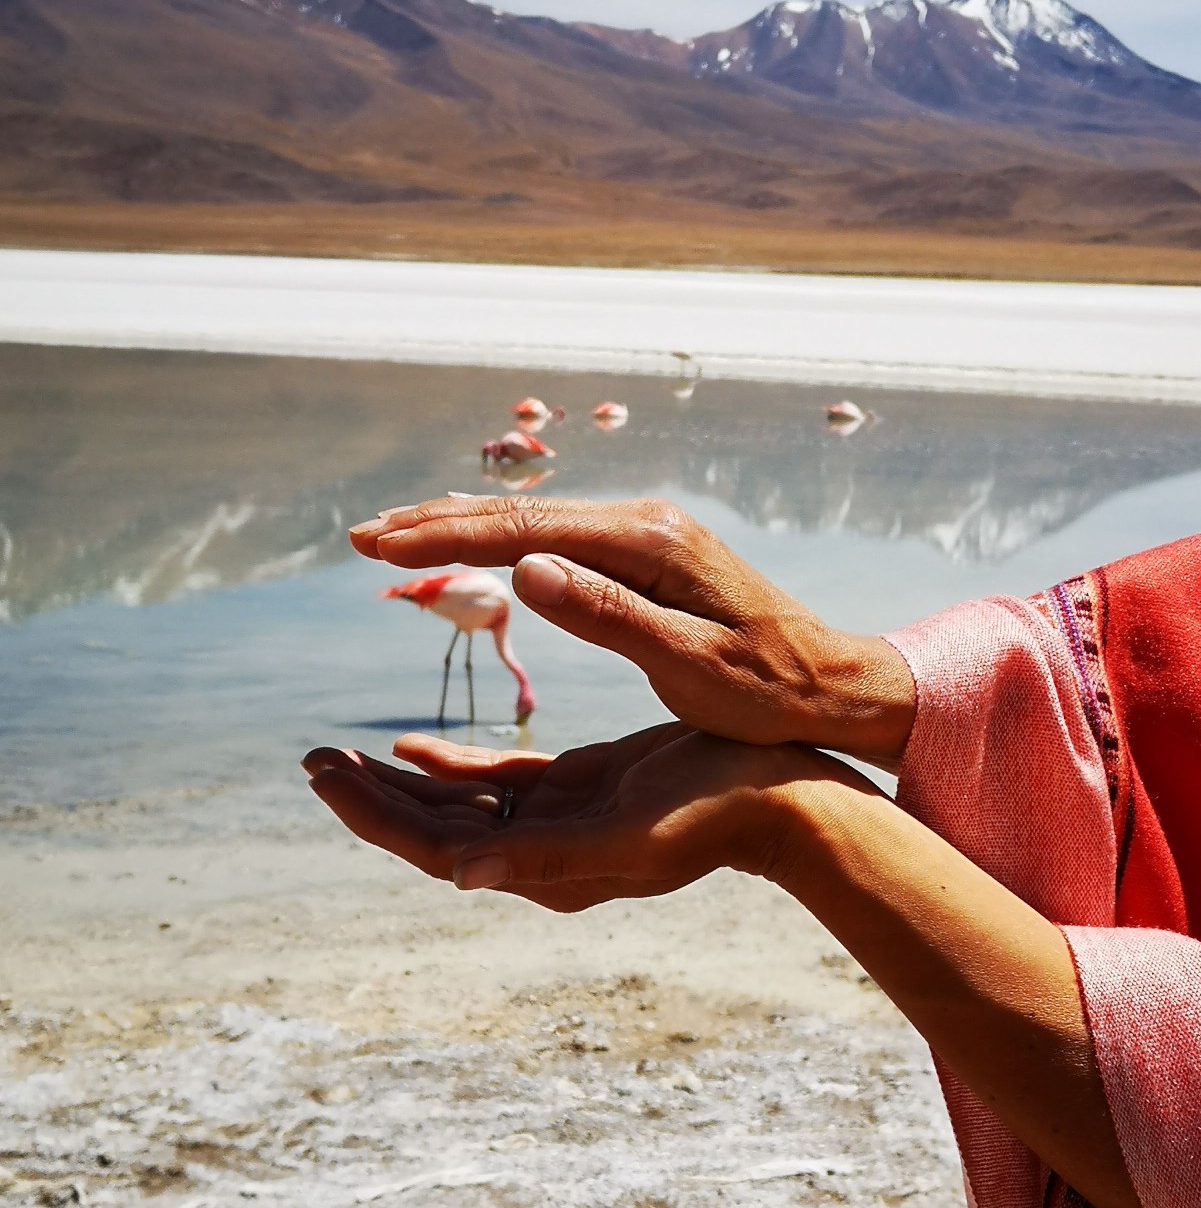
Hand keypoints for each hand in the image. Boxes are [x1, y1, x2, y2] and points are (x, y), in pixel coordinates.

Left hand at [302, 724, 874, 912]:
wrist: (780, 799)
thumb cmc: (710, 812)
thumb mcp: (625, 831)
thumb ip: (542, 857)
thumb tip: (456, 877)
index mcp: (546, 873)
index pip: (436, 847)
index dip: (376, 815)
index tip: (323, 776)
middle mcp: (541, 857)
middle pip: (434, 829)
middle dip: (370, 798)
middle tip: (310, 759)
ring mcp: (557, 824)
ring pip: (458, 806)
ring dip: (398, 783)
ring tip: (339, 754)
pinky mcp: (578, 791)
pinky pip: (497, 783)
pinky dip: (452, 766)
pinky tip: (412, 745)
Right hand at [349, 496, 914, 767]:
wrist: (834, 684)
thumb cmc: (769, 692)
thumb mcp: (691, 666)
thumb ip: (610, 618)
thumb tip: (526, 571)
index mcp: (651, 546)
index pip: (529, 534)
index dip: (447, 540)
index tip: (379, 549)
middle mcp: (646, 524)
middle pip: (523, 515)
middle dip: (437, 525)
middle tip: (360, 539)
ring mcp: (647, 534)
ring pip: (536, 523)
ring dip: (463, 530)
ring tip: (394, 540)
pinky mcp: (649, 554)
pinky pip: (559, 540)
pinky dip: (504, 543)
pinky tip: (474, 551)